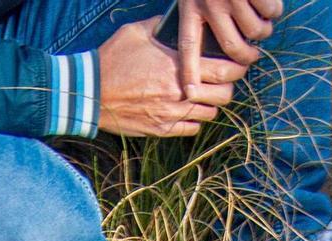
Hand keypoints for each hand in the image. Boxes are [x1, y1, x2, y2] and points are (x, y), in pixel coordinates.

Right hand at [97, 17, 243, 137]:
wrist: (91, 92)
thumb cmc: (113, 59)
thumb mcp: (137, 32)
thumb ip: (161, 26)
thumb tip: (175, 20)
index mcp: (177, 67)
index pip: (222, 71)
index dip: (237, 68)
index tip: (240, 64)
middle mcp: (178, 94)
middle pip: (223, 96)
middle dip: (230, 87)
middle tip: (227, 80)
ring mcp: (171, 115)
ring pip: (210, 114)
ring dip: (212, 104)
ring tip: (207, 95)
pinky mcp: (161, 130)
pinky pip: (192, 129)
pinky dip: (196, 120)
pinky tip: (190, 110)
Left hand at [177, 0, 280, 92]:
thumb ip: (199, 14)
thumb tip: (207, 50)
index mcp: (191, 5)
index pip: (188, 46)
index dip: (190, 71)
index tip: (190, 94)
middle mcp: (209, 2)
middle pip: (233, 47)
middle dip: (247, 55)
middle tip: (253, 55)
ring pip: (255, 31)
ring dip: (264, 29)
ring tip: (264, 21)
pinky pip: (270, 11)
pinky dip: (275, 10)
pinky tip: (271, 6)